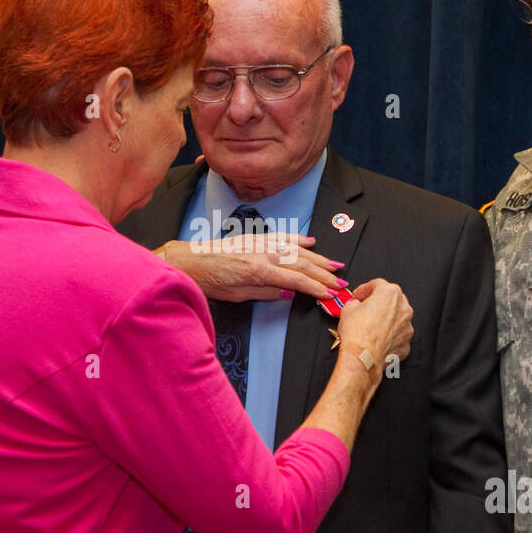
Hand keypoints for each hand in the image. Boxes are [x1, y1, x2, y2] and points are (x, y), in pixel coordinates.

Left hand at [157, 235, 345, 301]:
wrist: (190, 260)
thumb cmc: (209, 280)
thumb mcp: (237, 295)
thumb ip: (265, 292)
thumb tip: (289, 292)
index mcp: (259, 270)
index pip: (297, 279)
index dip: (316, 287)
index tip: (330, 294)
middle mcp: (263, 253)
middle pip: (302, 264)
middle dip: (324, 274)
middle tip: (341, 282)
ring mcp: (260, 243)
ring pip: (296, 250)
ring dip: (318, 258)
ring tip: (335, 265)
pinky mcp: (256, 238)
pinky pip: (282, 237)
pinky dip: (298, 239)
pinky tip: (311, 243)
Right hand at [335, 279, 412, 374]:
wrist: (362, 358)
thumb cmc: (357, 334)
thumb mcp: (347, 308)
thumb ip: (355, 302)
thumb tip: (356, 305)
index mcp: (390, 293)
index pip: (377, 284)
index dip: (364, 289)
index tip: (358, 296)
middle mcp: (404, 308)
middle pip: (390, 300)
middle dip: (377, 303)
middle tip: (363, 309)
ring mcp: (407, 327)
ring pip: (396, 318)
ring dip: (385, 320)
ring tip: (369, 326)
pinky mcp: (406, 343)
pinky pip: (397, 335)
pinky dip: (389, 336)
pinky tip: (376, 338)